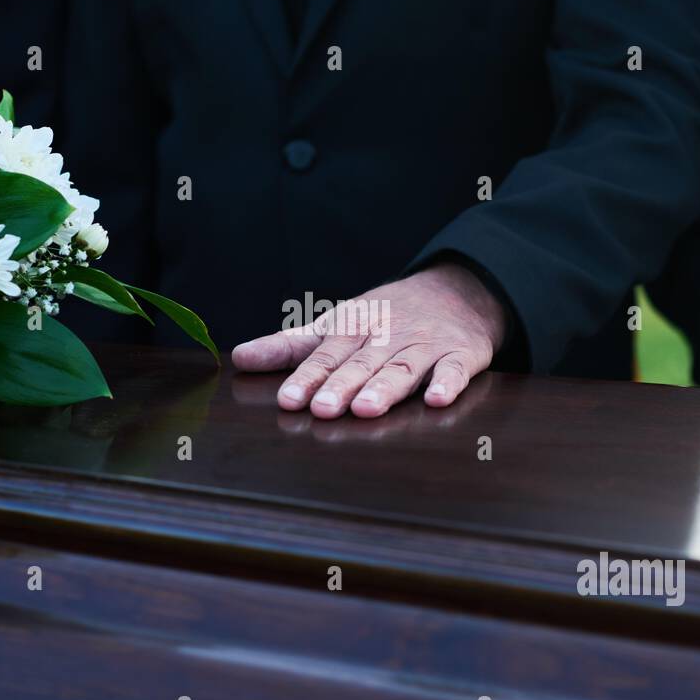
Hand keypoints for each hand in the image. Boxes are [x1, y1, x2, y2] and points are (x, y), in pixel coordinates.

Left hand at [231, 263, 506, 417]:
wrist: (458, 290)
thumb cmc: (386, 316)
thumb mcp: (337, 324)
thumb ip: (289, 345)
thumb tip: (238, 357)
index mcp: (354, 328)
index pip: (326, 355)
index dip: (306, 377)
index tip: (287, 400)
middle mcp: (387, 335)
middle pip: (361, 363)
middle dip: (341, 385)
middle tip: (322, 409)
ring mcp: (425, 345)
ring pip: (402, 367)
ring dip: (385, 387)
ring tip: (366, 408)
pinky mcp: (460, 355)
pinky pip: (455, 370)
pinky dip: (448, 383)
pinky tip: (437, 400)